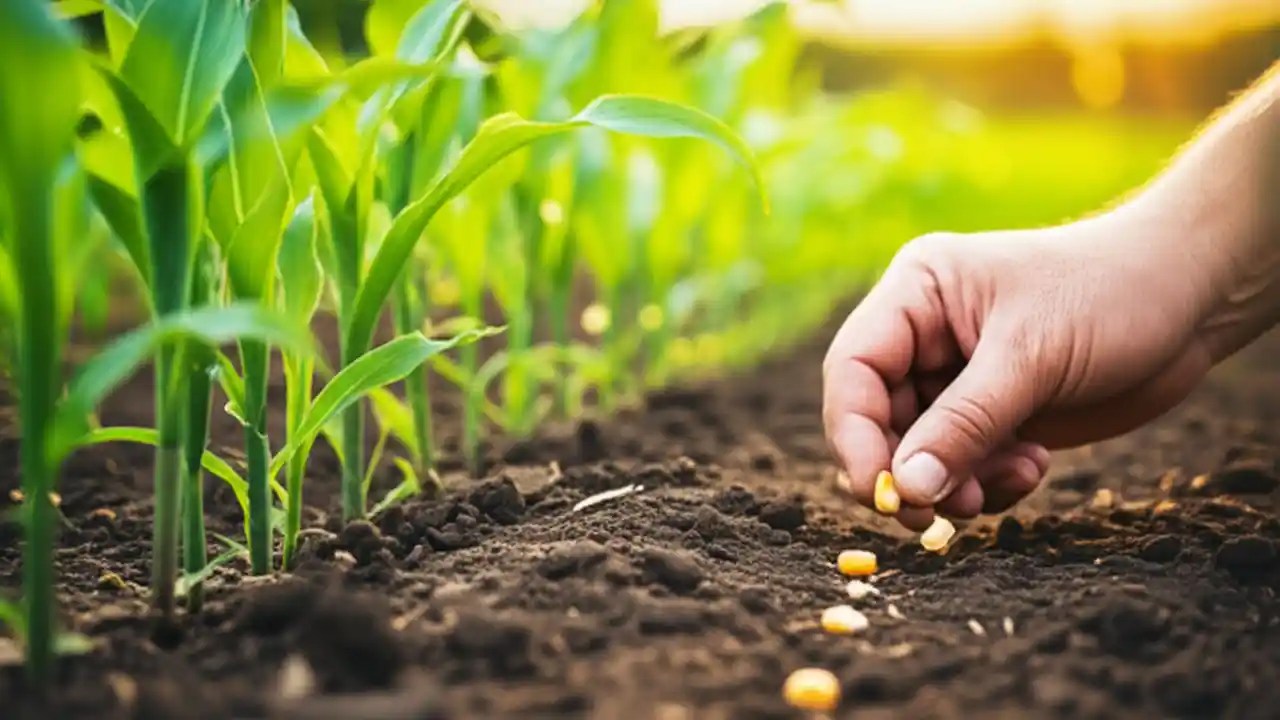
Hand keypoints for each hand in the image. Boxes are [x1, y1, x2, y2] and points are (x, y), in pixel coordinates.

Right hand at [822, 211, 1218, 529]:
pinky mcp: (993, 411)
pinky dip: (989, 480)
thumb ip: (964, 425)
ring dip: (956, 481)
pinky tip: (1035, 465)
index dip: (854, 434)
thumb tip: (906, 490)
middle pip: (878, 419)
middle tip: (937, 515)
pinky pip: (963, 464)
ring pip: (921, 451)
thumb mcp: (1030, 358)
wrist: (1191, 297)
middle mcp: (925, 335)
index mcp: (916, 295)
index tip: (879, 491)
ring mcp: (957, 376)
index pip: (853, 369)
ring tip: (1013, 478)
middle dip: (911, 470)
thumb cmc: (1109, 294)